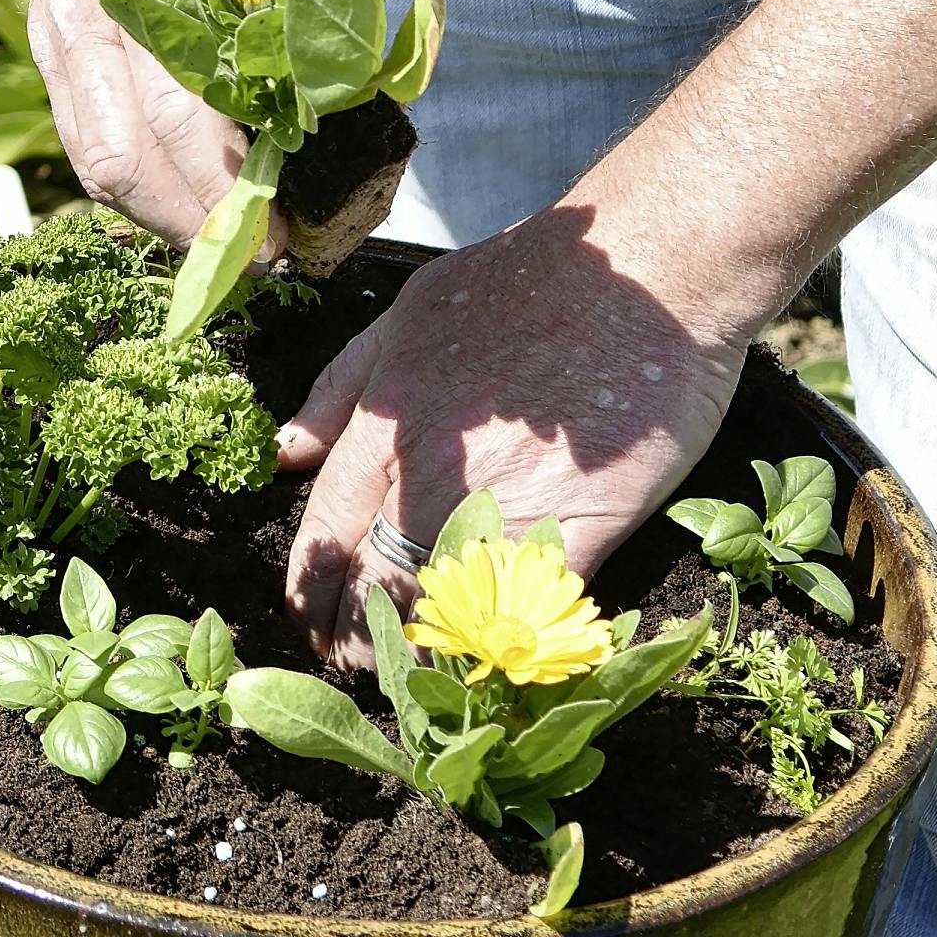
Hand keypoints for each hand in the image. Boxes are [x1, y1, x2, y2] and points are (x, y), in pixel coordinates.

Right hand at [27, 0, 319, 245]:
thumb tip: (359, 82)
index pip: (177, 125)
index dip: (230, 196)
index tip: (283, 240)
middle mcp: (84, 22)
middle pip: (123, 167)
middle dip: (195, 232)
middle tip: (266, 261)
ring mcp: (58, 37)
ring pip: (98, 165)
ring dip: (164, 216)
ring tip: (232, 240)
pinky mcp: (53, 46)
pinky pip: (87, 139)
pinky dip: (139, 182)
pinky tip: (190, 193)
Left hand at [276, 202, 763, 668]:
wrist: (650, 269)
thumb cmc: (534, 276)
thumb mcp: (411, 310)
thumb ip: (343, 385)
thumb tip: (286, 454)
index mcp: (388, 418)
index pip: (325, 529)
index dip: (312, 588)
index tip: (309, 619)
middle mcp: (436, 469)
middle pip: (371, 580)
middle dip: (353, 633)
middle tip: (353, 659)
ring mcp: (509, 499)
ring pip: (441, 606)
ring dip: (421, 648)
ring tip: (415, 667)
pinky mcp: (583, 524)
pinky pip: (529, 604)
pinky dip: (510, 637)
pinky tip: (497, 655)